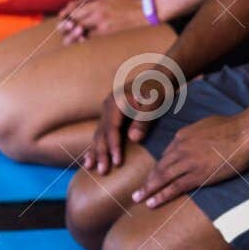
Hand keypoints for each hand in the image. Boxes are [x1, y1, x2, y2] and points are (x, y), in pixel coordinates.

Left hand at [59, 0, 150, 42]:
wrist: (142, 13)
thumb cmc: (127, 2)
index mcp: (97, 4)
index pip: (77, 10)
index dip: (67, 14)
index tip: (62, 17)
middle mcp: (98, 15)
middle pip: (77, 22)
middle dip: (67, 26)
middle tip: (61, 29)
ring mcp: (103, 25)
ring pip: (83, 32)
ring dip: (73, 36)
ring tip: (66, 41)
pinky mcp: (108, 34)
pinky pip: (93, 38)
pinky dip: (86, 40)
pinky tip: (81, 43)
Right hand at [83, 55, 198, 175]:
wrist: (158, 78)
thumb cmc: (158, 89)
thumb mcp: (154, 103)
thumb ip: (144, 120)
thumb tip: (133, 139)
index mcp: (116, 102)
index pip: (112, 128)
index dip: (113, 146)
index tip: (117, 161)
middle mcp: (108, 106)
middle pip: (102, 132)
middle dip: (101, 152)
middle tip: (103, 171)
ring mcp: (108, 110)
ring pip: (99, 133)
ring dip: (95, 151)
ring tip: (89, 167)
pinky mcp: (111, 115)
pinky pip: (102, 132)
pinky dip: (97, 145)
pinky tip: (90, 157)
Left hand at [131, 111, 248, 208]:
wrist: (244, 133)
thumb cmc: (232, 127)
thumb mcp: (206, 125)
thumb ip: (195, 135)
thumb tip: (194, 141)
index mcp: (182, 136)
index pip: (166, 155)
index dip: (159, 168)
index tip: (153, 178)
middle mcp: (181, 149)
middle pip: (159, 167)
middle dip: (147, 181)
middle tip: (136, 193)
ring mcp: (188, 162)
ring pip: (162, 178)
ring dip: (149, 190)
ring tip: (138, 199)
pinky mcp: (198, 175)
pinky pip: (175, 187)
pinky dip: (162, 196)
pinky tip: (152, 203)